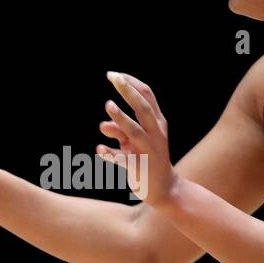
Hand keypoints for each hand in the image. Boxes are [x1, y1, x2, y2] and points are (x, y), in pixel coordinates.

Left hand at [96, 71, 177, 206]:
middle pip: (143, 108)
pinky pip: (122, 159)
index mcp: (157, 123)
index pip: (147, 96)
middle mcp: (155, 134)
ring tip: (108, 105)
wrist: (164, 188)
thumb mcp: (135, 141)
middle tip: (113, 78)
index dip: (131, 83)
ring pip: (134, 131)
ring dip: (121, 118)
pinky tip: (99, 149)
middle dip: (129, 92)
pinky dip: (110, 153)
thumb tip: (104, 125)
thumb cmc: (148, 157)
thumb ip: (120, 130)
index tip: (115, 75)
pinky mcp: (139, 167)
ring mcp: (148, 150)